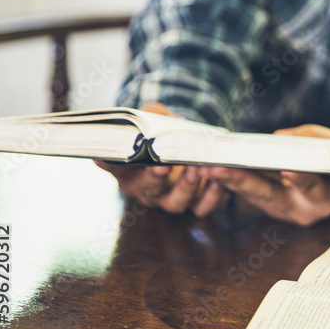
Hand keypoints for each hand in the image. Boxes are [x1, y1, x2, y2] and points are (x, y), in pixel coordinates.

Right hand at [95, 102, 225, 215]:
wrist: (188, 143)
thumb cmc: (163, 133)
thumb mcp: (151, 121)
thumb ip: (142, 121)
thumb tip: (133, 123)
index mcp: (129, 173)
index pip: (117, 170)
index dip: (112, 165)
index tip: (111, 158)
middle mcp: (148, 191)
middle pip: (149, 190)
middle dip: (155, 178)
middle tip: (162, 165)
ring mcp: (171, 200)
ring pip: (176, 203)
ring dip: (187, 186)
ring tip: (196, 168)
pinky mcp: (196, 203)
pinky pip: (202, 207)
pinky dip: (212, 196)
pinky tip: (218, 179)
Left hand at [201, 124, 329, 226]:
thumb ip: (312, 138)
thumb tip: (278, 137)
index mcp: (327, 198)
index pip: (313, 187)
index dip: (301, 179)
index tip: (288, 170)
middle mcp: (304, 211)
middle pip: (270, 196)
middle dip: (241, 182)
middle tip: (217, 169)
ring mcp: (284, 213)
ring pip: (252, 197)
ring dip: (227, 182)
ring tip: (204, 166)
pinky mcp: (270, 208)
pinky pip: (249, 194)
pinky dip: (231, 181)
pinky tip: (212, 168)